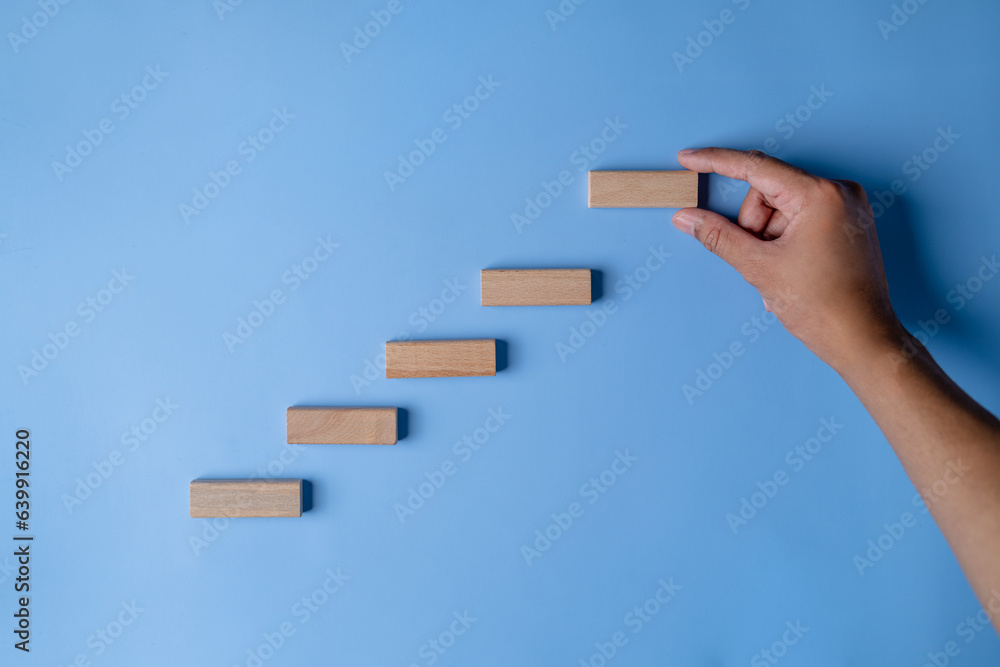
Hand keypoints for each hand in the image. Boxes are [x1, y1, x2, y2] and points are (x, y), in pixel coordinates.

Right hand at [672, 148, 901, 371]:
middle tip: (760, 260)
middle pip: (768, 192)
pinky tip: (790, 270)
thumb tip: (687, 218)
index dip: (716, 163)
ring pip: (781, 208)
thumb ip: (718, 236)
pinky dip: (784, 242)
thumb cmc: (824, 306)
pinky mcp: (847, 224)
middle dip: (753, 226)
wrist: (863, 340)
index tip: (688, 159)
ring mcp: (847, 207)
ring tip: (780, 272)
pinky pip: (800, 219)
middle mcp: (839, 191)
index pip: (756, 167)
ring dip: (768, 239)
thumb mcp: (759, 267)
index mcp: (820, 194)